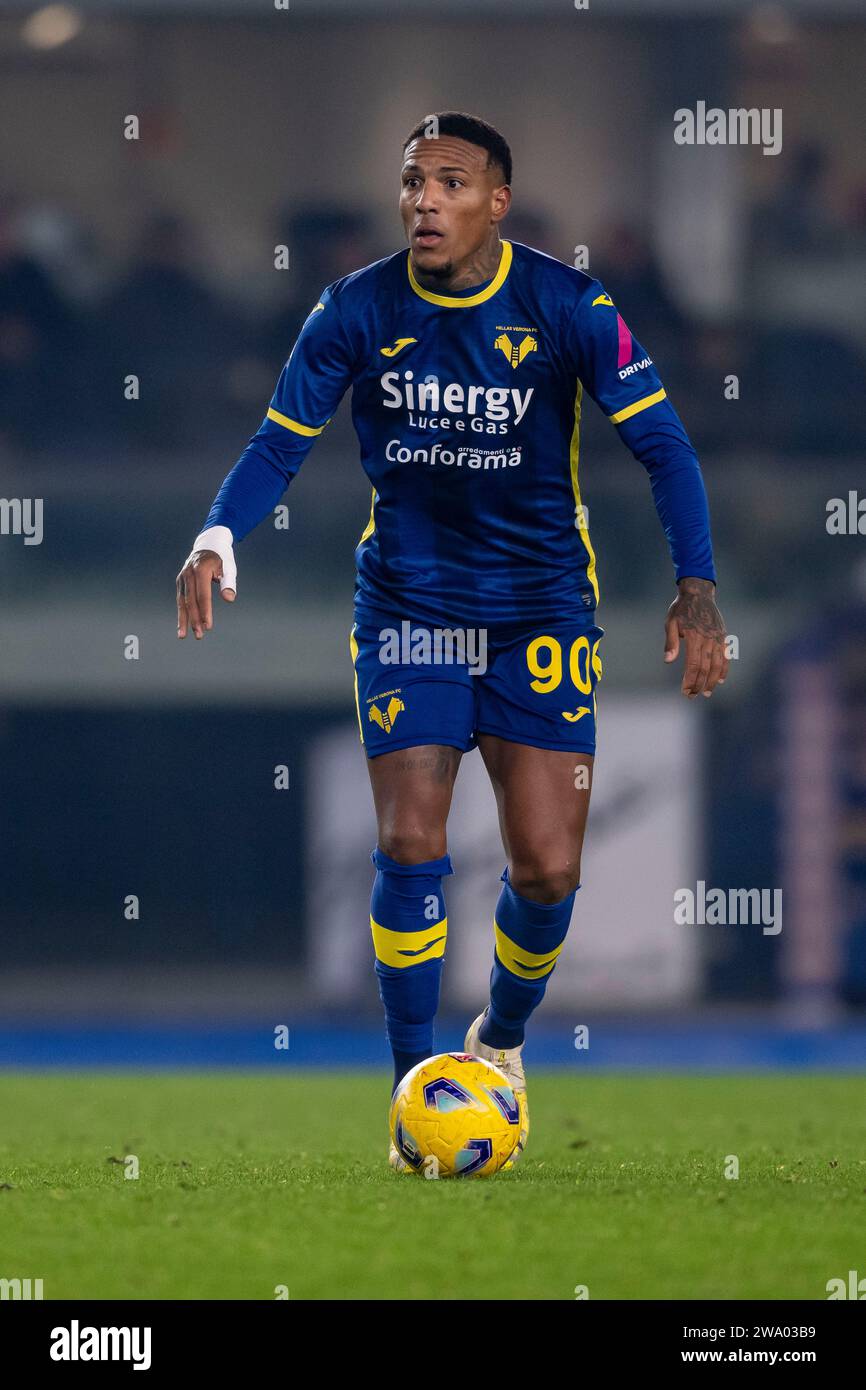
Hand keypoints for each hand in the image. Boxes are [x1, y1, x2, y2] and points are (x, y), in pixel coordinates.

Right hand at [176, 549, 234, 639]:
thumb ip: (229, 583)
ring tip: (184, 636)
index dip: (205, 611)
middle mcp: (188, 574)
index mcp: (201, 570)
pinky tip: (182, 626)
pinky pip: (180, 599)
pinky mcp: (180, 581)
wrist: (208, 545)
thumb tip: (229, 599)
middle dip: (194, 619)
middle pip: (191, 601)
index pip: (203, 595)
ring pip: (182, 602)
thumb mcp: (229, 567)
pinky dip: (181, 613)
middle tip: (200, 635)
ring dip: (184, 620)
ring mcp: (182, 577)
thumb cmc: (222, 558)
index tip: (208, 626)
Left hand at [663, 576, 727, 697]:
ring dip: (713, 681)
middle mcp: (708, 639)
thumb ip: (671, 642)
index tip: (685, 692)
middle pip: (706, 668)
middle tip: (693, 696)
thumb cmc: (681, 609)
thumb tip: (668, 661)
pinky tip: (720, 679)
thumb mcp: (670, 622)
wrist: (698, 592)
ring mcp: (718, 638)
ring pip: (718, 665)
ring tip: (708, 692)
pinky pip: (726, 656)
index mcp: (694, 637)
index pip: (693, 666)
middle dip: (699, 685)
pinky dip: (724, 669)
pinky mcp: (723, 636)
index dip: (690, 681)